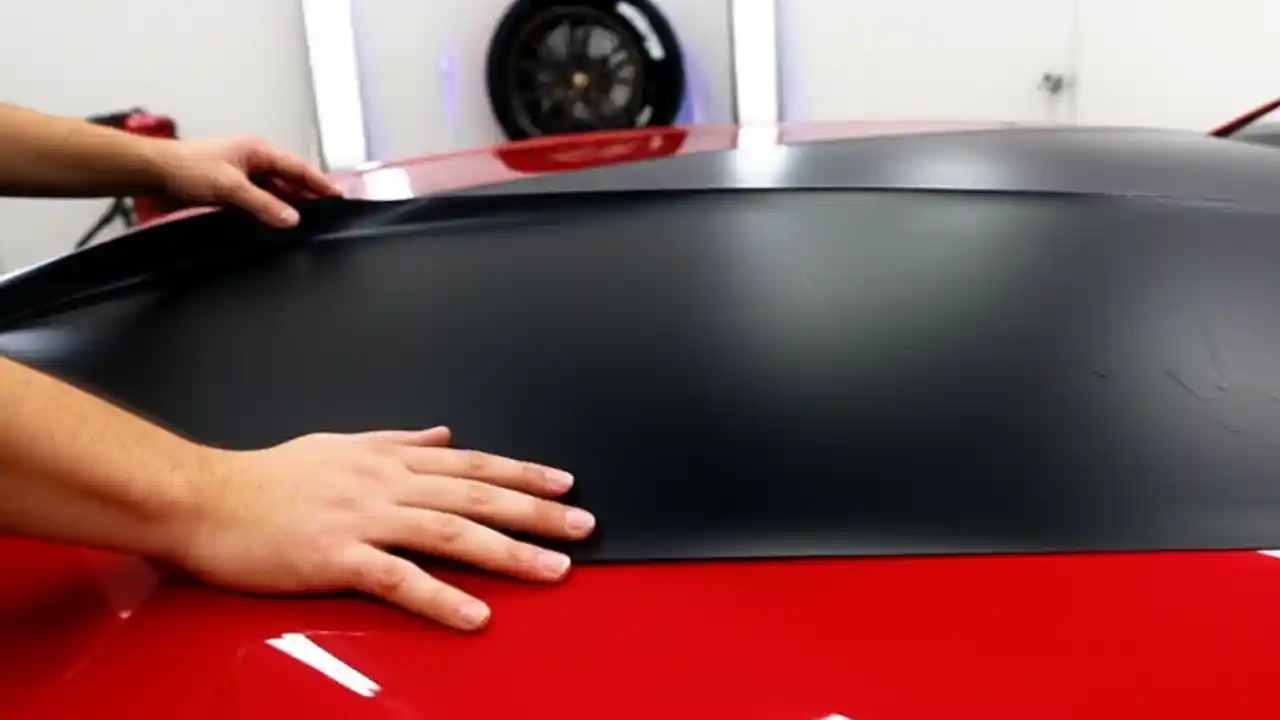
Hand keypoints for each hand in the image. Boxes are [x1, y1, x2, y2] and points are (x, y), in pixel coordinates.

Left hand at [155, 136, 342, 227]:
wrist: (153, 172)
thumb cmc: (186, 168)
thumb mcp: (229, 187)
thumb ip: (263, 204)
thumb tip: (292, 218)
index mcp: (257, 150)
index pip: (298, 167)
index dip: (320, 182)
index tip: (339, 196)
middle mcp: (252, 159)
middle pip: (289, 179)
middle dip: (307, 195)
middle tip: (326, 213)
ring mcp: (242, 174)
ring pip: (274, 190)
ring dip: (287, 205)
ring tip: (305, 222)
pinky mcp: (231, 188)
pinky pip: (259, 199)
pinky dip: (270, 210)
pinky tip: (275, 223)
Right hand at [175, 427, 594, 630]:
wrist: (203, 498)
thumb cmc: (268, 477)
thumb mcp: (340, 445)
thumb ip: (397, 441)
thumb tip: (443, 433)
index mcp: (388, 460)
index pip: (472, 465)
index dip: (522, 473)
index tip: (564, 483)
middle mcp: (384, 484)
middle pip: (476, 497)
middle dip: (536, 511)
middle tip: (582, 527)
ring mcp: (362, 519)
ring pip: (451, 534)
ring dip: (508, 552)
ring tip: (553, 569)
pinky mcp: (335, 556)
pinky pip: (398, 579)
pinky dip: (441, 598)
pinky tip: (476, 616)